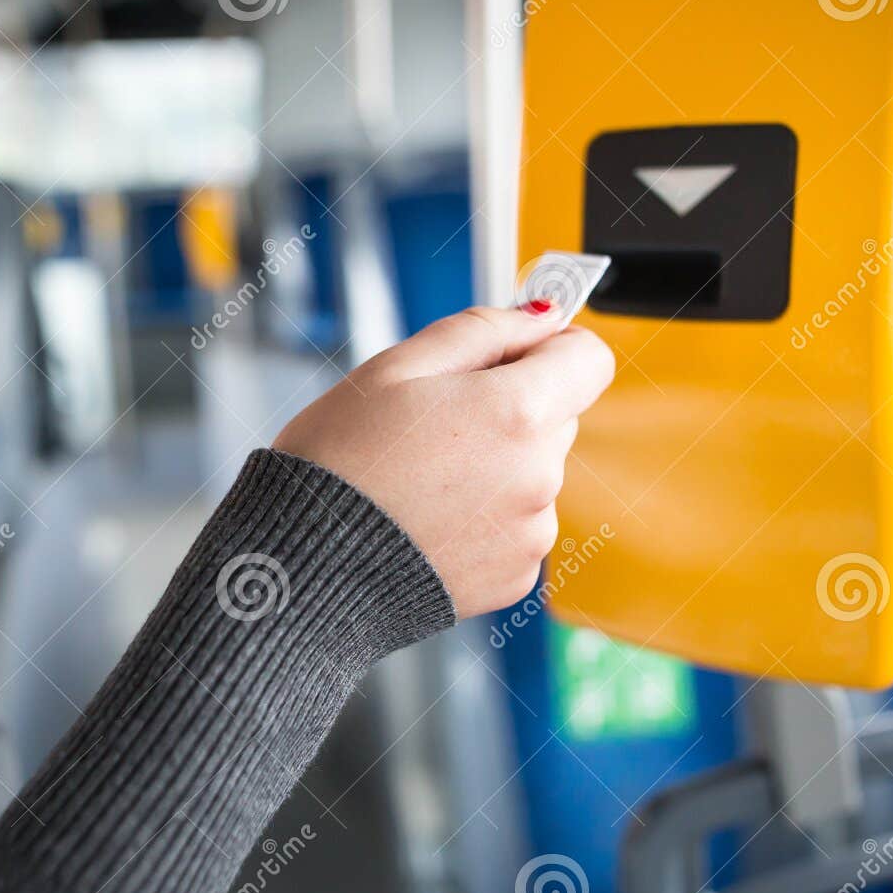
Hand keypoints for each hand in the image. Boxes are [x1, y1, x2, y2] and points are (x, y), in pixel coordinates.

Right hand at [273, 305, 615, 617]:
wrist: (302, 566)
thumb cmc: (338, 463)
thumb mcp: (397, 366)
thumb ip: (484, 330)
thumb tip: (542, 315)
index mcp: (518, 413)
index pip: (589, 359)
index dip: (552, 347)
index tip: (514, 352)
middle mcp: (540, 476)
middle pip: (557, 416)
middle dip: (509, 406)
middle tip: (435, 422)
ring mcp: (532, 532)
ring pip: (535, 472)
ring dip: (496, 464)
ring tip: (423, 477)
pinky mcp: (516, 576)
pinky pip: (518, 524)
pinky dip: (485, 515)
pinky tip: (431, 516)